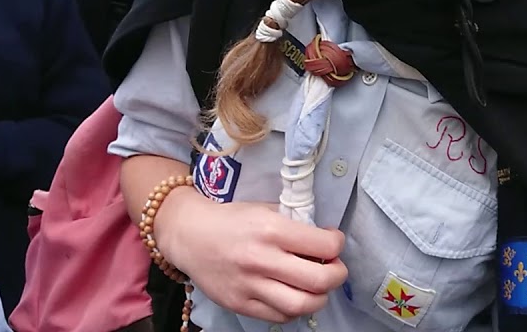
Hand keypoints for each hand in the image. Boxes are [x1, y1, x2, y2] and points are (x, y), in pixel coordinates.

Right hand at [160, 194, 348, 322]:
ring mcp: (249, 286)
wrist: (189, 235)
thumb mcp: (265, 210)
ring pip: (301, 305)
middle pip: (319, 280)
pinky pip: (279, 316)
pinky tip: (294, 295)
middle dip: (338, 275)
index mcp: (271, 230)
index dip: (337, 244)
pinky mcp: (239, 304)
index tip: (333, 242)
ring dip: (319, 298)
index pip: (324, 246)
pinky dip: (294, 309)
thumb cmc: (231, 220)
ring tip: (317, 287)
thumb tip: (325, 241)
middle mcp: (261, 260)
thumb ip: (294, 225)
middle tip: (334, 268)